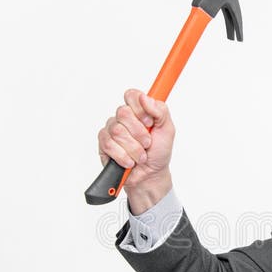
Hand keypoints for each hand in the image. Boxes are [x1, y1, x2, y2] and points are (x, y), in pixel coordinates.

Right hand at [98, 89, 175, 211]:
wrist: (150, 175)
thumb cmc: (159, 152)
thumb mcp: (168, 130)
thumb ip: (160, 111)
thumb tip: (146, 98)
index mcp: (138, 111)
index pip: (131, 95)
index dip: (139, 108)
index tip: (149, 122)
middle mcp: (123, 118)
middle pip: (123, 113)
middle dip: (139, 133)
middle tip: (147, 143)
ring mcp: (112, 130)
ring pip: (117, 131)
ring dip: (133, 148)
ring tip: (140, 156)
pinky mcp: (104, 144)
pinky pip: (109, 145)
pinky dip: (123, 156)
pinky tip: (129, 161)